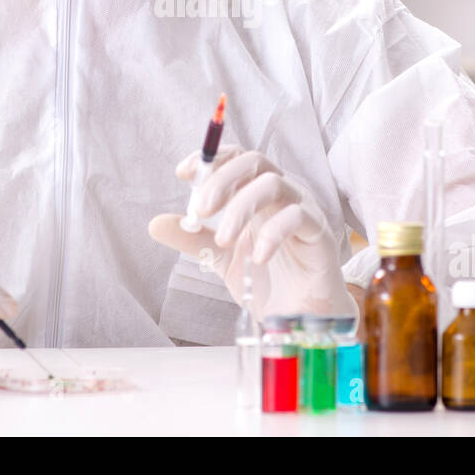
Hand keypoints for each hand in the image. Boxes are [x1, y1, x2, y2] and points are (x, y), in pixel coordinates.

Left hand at [148, 147, 356, 320]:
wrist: (298, 316)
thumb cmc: (265, 279)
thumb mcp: (220, 257)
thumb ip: (191, 238)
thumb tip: (154, 223)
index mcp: (258, 192)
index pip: (237, 158)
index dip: (210, 158)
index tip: (182, 173)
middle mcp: (281, 193)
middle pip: (254, 161)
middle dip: (222, 180)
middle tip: (200, 211)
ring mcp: (303, 209)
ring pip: (273, 183)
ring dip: (241, 207)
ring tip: (222, 239)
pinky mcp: (319, 233)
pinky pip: (297, 217)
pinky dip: (272, 234)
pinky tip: (256, 258)